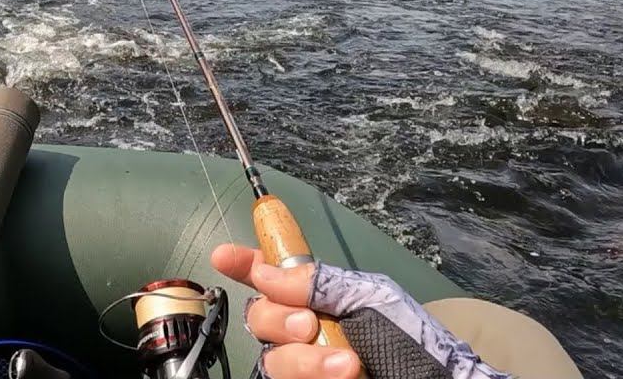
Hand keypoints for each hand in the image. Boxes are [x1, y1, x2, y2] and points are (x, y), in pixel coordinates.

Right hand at [210, 243, 361, 378]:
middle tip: (309, 325)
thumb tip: (263, 273)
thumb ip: (319, 282)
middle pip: (260, 317)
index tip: (222, 256)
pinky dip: (310, 376)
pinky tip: (342, 374)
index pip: (271, 274)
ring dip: (303, 358)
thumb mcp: (369, 294)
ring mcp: (303, 362)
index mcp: (319, 295)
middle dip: (277, 319)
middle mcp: (305, 327)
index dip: (243, 263)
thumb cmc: (400, 331)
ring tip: (346, 362)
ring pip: (272, 357)